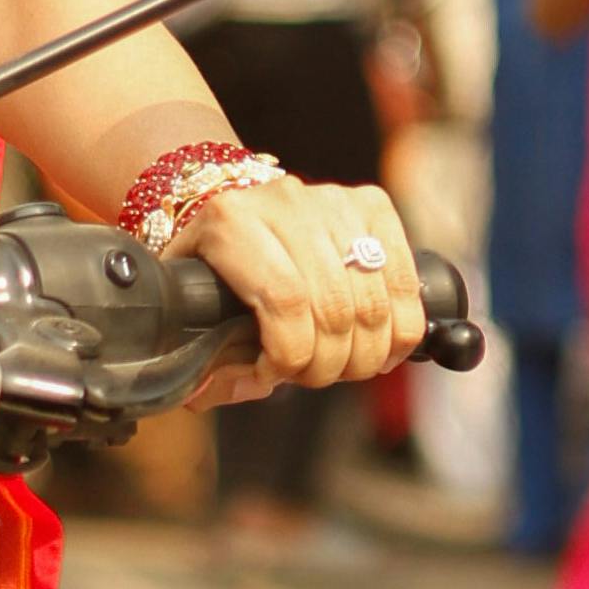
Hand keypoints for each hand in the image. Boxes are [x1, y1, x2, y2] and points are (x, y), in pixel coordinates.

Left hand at [180, 174, 424, 400]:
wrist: (227, 207)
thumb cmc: (205, 269)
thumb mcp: (186, 308)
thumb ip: (206, 357)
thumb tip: (239, 387)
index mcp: (229, 223)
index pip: (285, 300)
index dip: (290, 354)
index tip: (272, 375)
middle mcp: (285, 203)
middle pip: (335, 306)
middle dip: (329, 363)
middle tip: (313, 377)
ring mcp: (332, 201)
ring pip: (372, 300)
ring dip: (365, 354)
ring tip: (343, 368)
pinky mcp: (371, 205)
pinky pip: (402, 280)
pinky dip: (400, 328)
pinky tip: (382, 351)